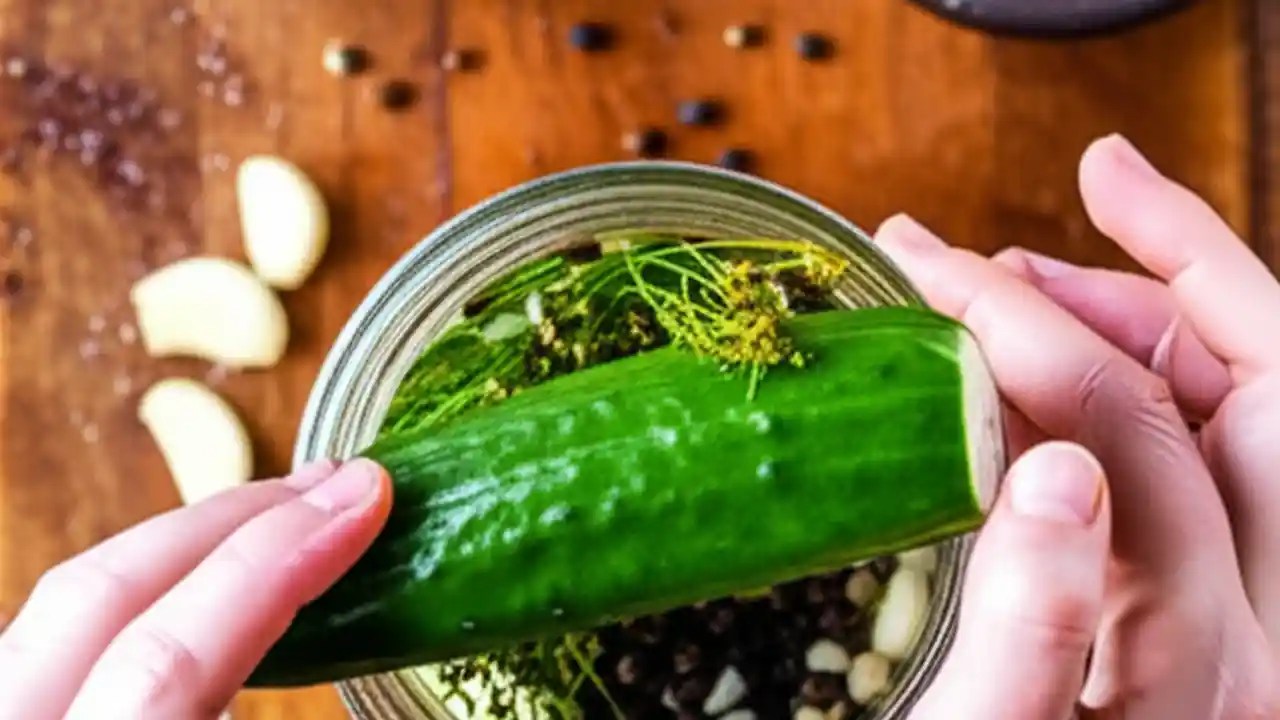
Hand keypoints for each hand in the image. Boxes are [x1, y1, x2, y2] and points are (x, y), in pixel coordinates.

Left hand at [0, 459, 391, 719]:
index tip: (366, 495)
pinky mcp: (15, 711)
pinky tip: (206, 589)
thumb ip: (288, 714)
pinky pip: (54, 635)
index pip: (169, 659)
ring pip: (63, 600)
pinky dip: (142, 591)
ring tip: (284, 518)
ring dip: (188, 544)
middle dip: (235, 519)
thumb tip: (377, 638)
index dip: (277, 562)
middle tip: (335, 481)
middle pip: (100, 592)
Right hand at [881, 135, 1279, 718]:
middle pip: (1260, 398)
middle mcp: (1270, 639)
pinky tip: (1030, 388)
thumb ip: (1031, 637)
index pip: (1154, 442)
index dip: (1052, 327)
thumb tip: (1054, 468)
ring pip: (1238, 422)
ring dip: (1134, 332)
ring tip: (1008, 294)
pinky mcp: (1202, 621)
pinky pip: (1193, 471)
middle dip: (1141, 286)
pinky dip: (1119, 401)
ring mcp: (1248, 624)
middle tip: (1001, 255)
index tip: (938, 267)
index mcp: (1210, 671)